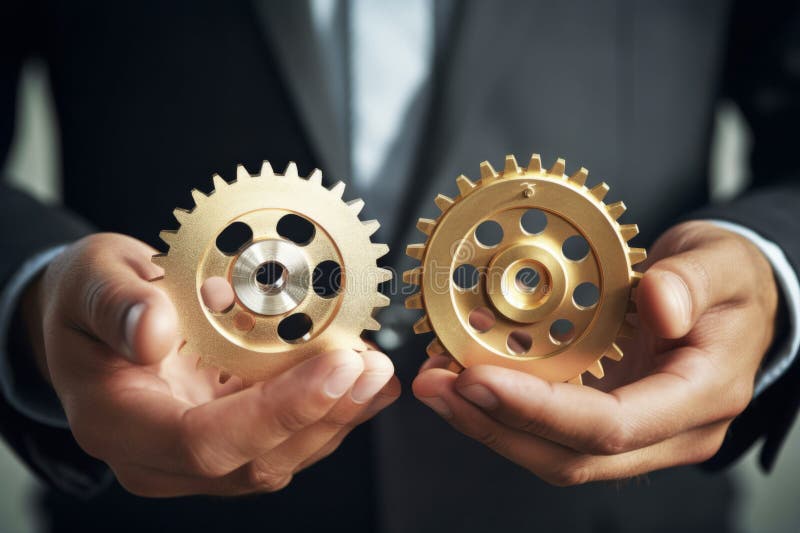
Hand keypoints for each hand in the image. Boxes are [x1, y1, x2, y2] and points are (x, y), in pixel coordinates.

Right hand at [21, 232, 398, 496]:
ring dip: (337, 417)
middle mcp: (157, 456)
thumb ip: (116, 303)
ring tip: (378, 371)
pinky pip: (285, 438)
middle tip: (374, 367)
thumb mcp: (91, 278)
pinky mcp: (229, 438)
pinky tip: (363, 379)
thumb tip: (152, 332)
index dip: (276, 412)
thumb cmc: (91, 296)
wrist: (99, 314)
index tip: (335, 367)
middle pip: (254, 460)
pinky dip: (329, 411)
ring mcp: (195, 455)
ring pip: (279, 457)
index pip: (203, 442)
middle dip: (324, 416)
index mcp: (116, 422)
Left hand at [413, 221, 777, 484]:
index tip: (476, 377)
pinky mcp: (605, 414)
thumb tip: (656, 303)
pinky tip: (463, 369)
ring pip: (550, 450)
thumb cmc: (731, 282)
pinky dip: (501, 403)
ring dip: (486, 420)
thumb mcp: (723, 264)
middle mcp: (664, 431)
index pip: (610, 426)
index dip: (538, 409)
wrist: (734, 297)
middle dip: (493, 424)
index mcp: (700, 398)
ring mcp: (633, 431)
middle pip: (568, 455)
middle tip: (436, 385)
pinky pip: (546, 424)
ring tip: (436, 380)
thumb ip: (692, 281)